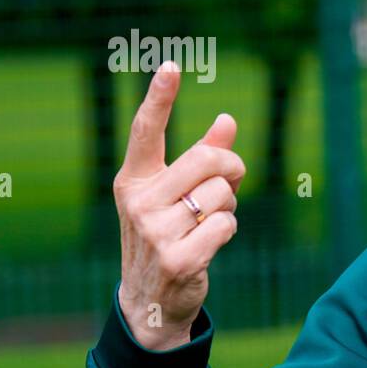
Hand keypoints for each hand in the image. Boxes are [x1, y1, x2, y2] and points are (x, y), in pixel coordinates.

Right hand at [113, 61, 245, 350]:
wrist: (150, 301)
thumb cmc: (167, 238)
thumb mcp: (175, 197)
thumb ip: (201, 158)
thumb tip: (227, 119)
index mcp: (133, 181)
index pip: (145, 132)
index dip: (160, 98)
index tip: (171, 66)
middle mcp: (138, 202)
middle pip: (206, 160)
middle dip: (231, 167)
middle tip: (233, 179)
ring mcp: (155, 231)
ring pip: (221, 194)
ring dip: (229, 205)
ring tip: (209, 222)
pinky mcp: (178, 257)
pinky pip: (226, 224)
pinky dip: (228, 230)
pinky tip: (211, 244)